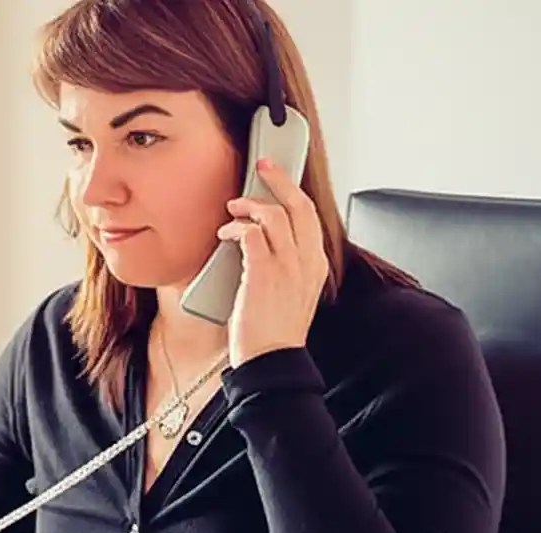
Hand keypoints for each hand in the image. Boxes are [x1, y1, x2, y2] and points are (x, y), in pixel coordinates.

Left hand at [217, 157, 329, 367]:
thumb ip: (283, 264)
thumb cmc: (273, 331)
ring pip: (275, 214)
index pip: (310, 216)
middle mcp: (306, 261)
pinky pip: (251, 234)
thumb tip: (259, 239)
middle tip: (263, 164)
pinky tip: (225, 234)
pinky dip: (235, 227)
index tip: (281, 176)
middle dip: (280, 178)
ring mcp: (287, 266)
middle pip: (299, 204)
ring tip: (233, 207)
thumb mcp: (289, 292)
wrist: (271, 360)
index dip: (294, 191)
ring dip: (250, 204)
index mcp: (315, 265)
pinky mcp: (263, 273)